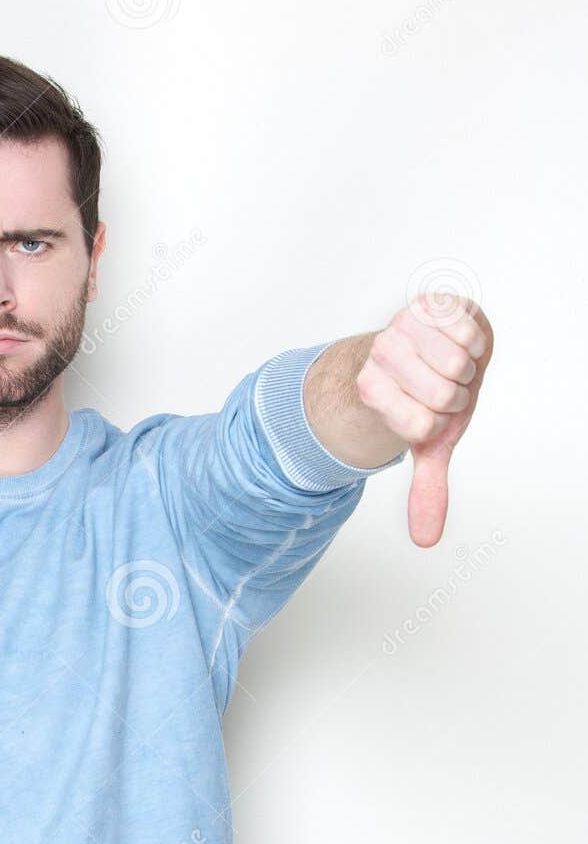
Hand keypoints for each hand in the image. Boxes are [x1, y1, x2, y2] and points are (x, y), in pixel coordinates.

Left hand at [356, 293, 493, 547]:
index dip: (438, 423)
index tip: (428, 414)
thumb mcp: (428, 445)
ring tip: (449, 365)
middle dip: (456, 396)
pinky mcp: (427, 302)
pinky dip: (474, 340)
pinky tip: (457, 340)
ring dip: (466, 368)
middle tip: (442, 388)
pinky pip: (468, 330)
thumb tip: (425, 541)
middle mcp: (377, 357)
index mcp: (369, 393)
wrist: (425, 349)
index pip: (421, 426)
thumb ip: (427, 489)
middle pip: (443, 396)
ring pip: (457, 363)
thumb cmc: (425, 397)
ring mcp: (400, 325)